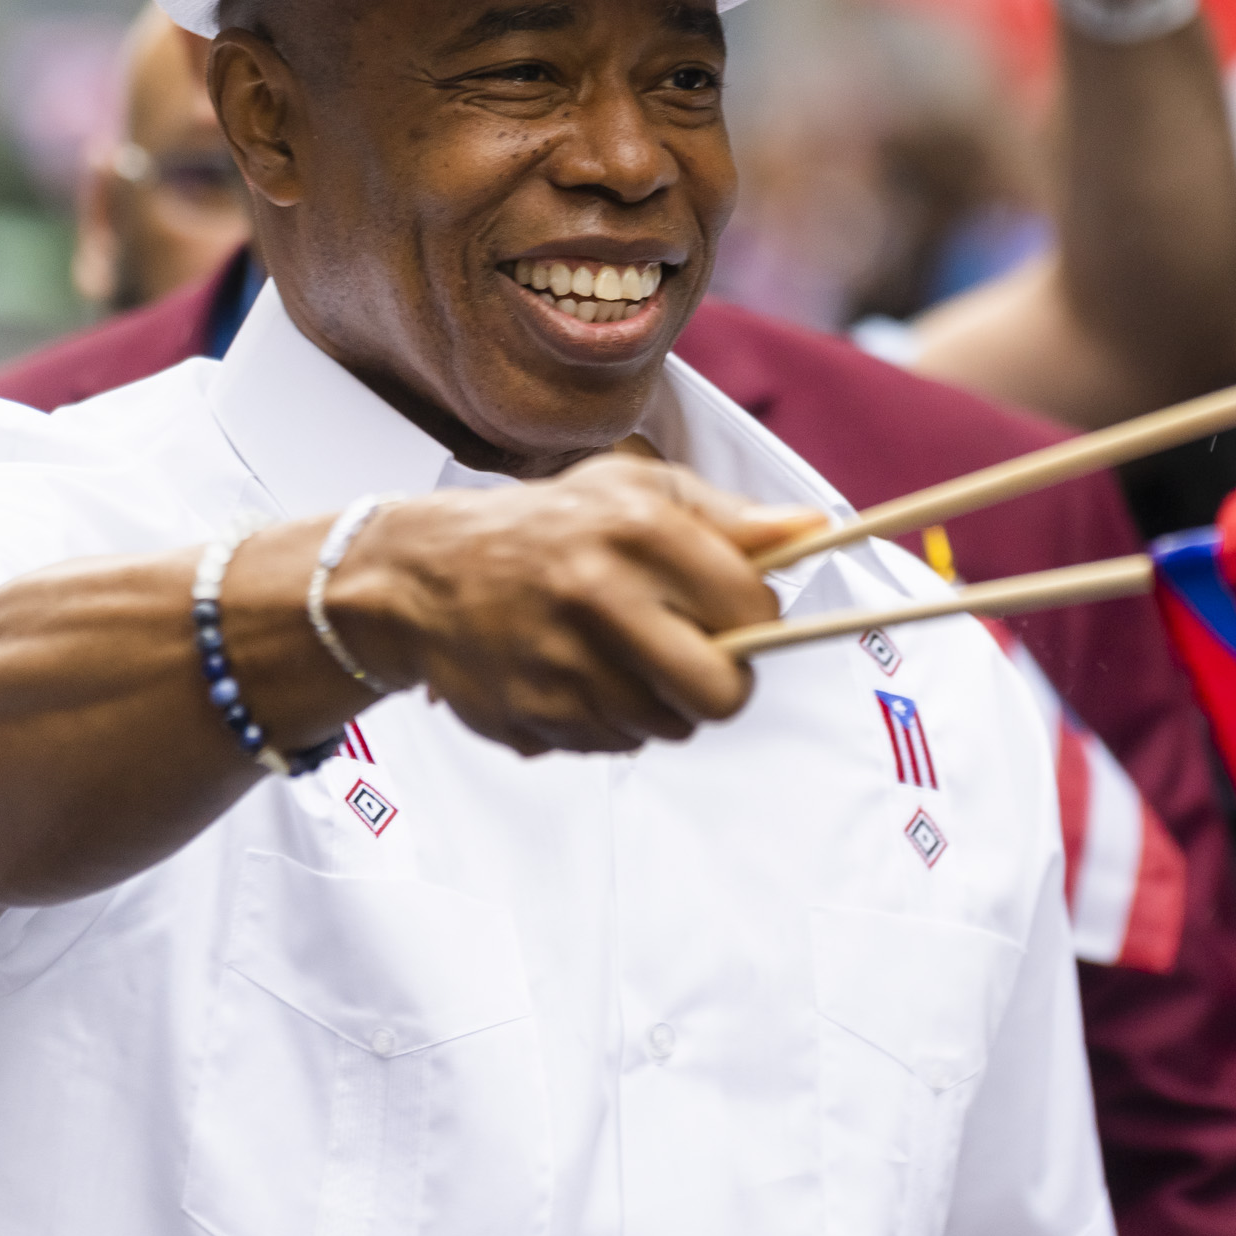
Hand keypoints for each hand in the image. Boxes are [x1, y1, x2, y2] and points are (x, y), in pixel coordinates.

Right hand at [329, 455, 821, 756]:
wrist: (423, 575)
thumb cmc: (548, 527)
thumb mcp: (635, 491)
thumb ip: (727, 517)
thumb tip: (812, 530)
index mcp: (638, 527)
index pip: (753, 609)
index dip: (758, 622)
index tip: (738, 616)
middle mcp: (600, 591)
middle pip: (721, 694)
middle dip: (722, 687)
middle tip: (700, 661)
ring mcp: (564, 659)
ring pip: (669, 726)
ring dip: (660, 702)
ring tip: (619, 655)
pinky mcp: (536, 713)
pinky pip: (615, 744)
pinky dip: (609, 720)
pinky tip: (577, 675)